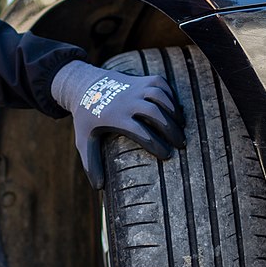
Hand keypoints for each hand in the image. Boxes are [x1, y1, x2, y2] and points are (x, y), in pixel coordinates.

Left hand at [52, 60, 185, 188]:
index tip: (167, 156)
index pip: (141, 132)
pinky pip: (162, 85)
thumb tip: (99, 188)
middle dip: (171, 130)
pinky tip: (176, 111)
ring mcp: (135, 87)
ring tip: (181, 128)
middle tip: (180, 144)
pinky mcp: (142, 78)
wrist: (85, 85)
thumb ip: (91, 163)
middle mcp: (127, 100)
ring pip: (160, 97)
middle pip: (155, 114)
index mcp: (115, 117)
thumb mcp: (84, 140)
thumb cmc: (87, 117)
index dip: (156, 145)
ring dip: (174, 113)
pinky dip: (171, 97)